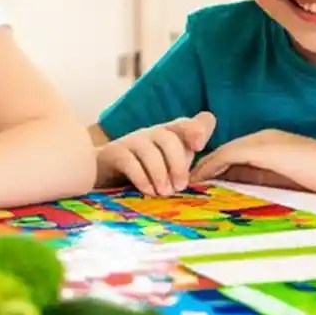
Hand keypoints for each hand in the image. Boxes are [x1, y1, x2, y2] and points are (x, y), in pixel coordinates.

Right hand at [96, 112, 216, 195]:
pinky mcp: (112, 154)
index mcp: (166, 134)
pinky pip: (129, 162)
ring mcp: (129, 142)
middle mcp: (148, 134)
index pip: (182, 124)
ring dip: (160, 173)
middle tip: (180, 186)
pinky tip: (148, 191)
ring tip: (164, 192)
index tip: (200, 146)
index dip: (193, 130)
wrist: (104, 176)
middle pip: (167, 138)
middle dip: (177, 163)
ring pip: (149, 150)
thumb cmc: (144, 169)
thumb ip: (189, 148)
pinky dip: (142, 177)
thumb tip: (211, 122)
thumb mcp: (170, 161)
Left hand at [190, 129, 315, 193]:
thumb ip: (267, 179)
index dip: (216, 168)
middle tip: (185, 182)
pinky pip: (226, 156)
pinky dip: (211, 167)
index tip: (200, 182)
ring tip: (187, 183)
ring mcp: (260, 141)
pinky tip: (200, 179)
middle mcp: (260, 138)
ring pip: (222, 153)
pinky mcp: (259, 148)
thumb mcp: (287, 178)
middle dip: (204, 166)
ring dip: (203, 168)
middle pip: (224, 151)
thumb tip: (245, 190)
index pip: (234, 155)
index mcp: (268, 144)